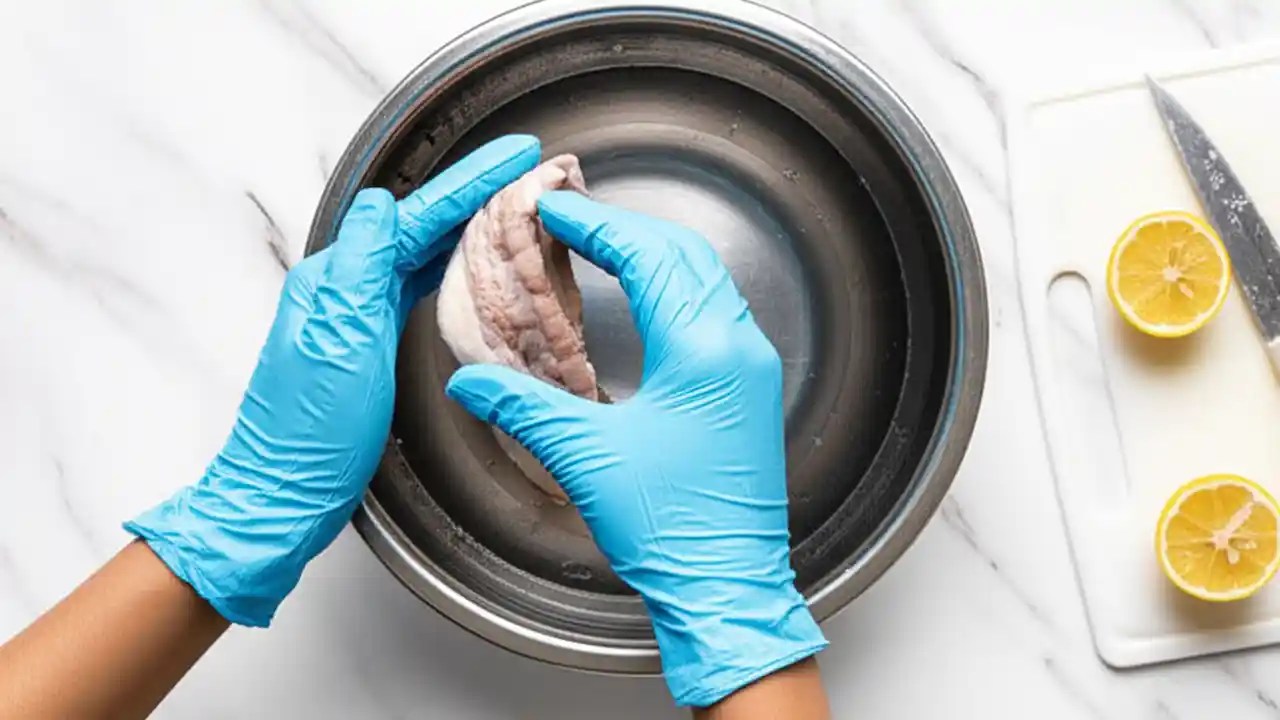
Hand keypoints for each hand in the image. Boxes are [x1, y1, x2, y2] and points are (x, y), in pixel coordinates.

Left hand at [125, 135, 541, 626]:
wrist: (281, 496)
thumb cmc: (309, 431)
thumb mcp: (340, 342)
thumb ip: (363, 267)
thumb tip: (384, 205)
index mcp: (337, 280)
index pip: (413, 215)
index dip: (468, 184)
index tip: (514, 156)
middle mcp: (344, 289)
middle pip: (418, 225)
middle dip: (472, 194)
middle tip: (524, 170)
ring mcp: (355, 316)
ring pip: (420, 253)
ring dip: (465, 225)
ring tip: (512, 205)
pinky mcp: (368, 345)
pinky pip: (415, 288)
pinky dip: (449, 268)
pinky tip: (472, 266)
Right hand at [445, 192, 826, 706]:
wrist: (726, 588)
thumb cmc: (669, 527)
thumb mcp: (585, 458)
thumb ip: (523, 406)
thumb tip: (471, 379)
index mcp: (702, 350)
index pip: (647, 257)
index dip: (596, 225)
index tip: (555, 207)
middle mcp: (737, 346)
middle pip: (682, 254)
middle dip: (625, 228)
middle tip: (572, 218)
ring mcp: (751, 367)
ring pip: (704, 279)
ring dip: (653, 253)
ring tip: (600, 246)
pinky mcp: (749, 390)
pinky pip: (714, 310)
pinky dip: (674, 285)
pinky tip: (642, 296)